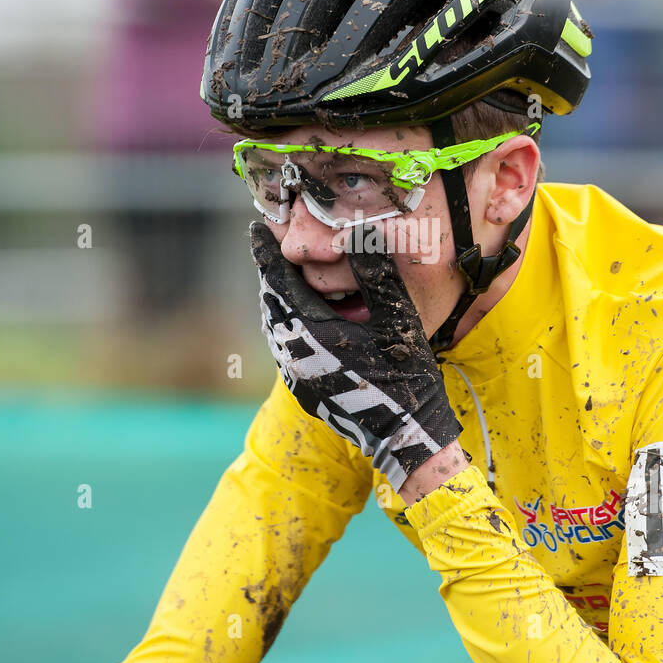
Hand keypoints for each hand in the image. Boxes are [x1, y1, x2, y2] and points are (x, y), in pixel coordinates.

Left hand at [250, 220, 463, 492]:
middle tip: (268, 244)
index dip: (266, 252)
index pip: (278, 281)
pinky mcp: (304, 389)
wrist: (406, 437)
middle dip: (270, 272)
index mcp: (310, 334)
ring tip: (282, 274)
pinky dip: (287, 322)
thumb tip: (359, 233)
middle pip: (271, 303)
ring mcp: (297, 376)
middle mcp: (293, 355)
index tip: (256, 226)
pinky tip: (301, 316)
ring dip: (277, 298)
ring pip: (275, 326)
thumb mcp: (398, 320)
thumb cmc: (406, 378)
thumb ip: (376, 275)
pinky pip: (285, 345)